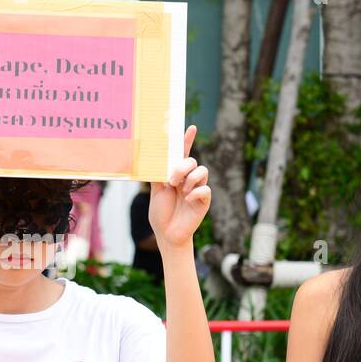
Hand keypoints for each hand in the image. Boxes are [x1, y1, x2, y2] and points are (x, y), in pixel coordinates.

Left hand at [148, 125, 209, 250]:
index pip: (182, 154)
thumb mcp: (155, 191)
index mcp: (176, 174)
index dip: (187, 140)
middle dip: (182, 167)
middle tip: (172, 181)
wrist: (167, 233)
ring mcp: (197, 188)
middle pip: (192, 161)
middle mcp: (188, 179)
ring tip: (181, 191)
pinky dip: (195, 192)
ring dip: (190, 179)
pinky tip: (188, 199)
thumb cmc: (161, 213)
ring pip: (202, 171)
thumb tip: (155, 158)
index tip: (191, 128)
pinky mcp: (204, 200)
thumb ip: (158, 175)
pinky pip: (205, 188)